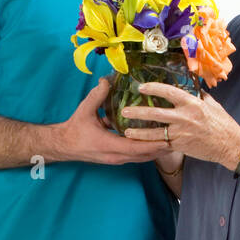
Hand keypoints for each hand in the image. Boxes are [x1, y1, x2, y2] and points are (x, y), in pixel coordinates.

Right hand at [54, 78, 171, 164]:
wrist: (63, 145)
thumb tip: (107, 80)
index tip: (167, 140)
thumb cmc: (74, 129)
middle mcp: (115, 156)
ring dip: (155, 152)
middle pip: (144, 156)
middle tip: (176, 141)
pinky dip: (146, 152)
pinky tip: (154, 143)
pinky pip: (135, 157)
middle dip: (160, 149)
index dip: (153, 144)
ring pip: (141, 159)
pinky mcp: (116, 159)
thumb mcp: (85, 110)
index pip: (136, 148)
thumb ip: (97, 95)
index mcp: (109, 145)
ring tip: (170, 143)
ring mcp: (116, 160)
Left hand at [122, 82, 239, 167]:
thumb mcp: (212, 105)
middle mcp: (184, 117)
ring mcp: (181, 133)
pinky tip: (140, 144)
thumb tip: (192, 89)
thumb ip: (199, 97)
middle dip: (138, 111)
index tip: (141, 87)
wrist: (230, 145)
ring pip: (155, 132)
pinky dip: (150, 144)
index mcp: (192, 103)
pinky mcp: (181, 145)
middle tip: (124, 110)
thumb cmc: (223, 124)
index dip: (153, 88)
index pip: (168, 92)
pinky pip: (162, 144)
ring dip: (138, 131)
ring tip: (126, 130)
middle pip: (156, 112)